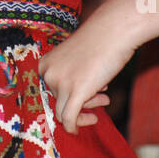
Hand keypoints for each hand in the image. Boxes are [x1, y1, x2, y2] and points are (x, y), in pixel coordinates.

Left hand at [37, 20, 126, 134]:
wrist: (113, 31)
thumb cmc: (98, 42)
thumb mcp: (75, 59)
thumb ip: (69, 76)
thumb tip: (73, 99)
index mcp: (44, 64)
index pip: (45, 93)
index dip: (62, 98)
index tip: (78, 99)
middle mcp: (48, 74)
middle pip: (57, 102)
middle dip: (80, 101)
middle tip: (101, 97)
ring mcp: (60, 83)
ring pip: (63, 113)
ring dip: (84, 112)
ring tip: (104, 100)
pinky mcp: (75, 92)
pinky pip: (69, 119)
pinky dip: (75, 126)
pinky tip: (91, 121)